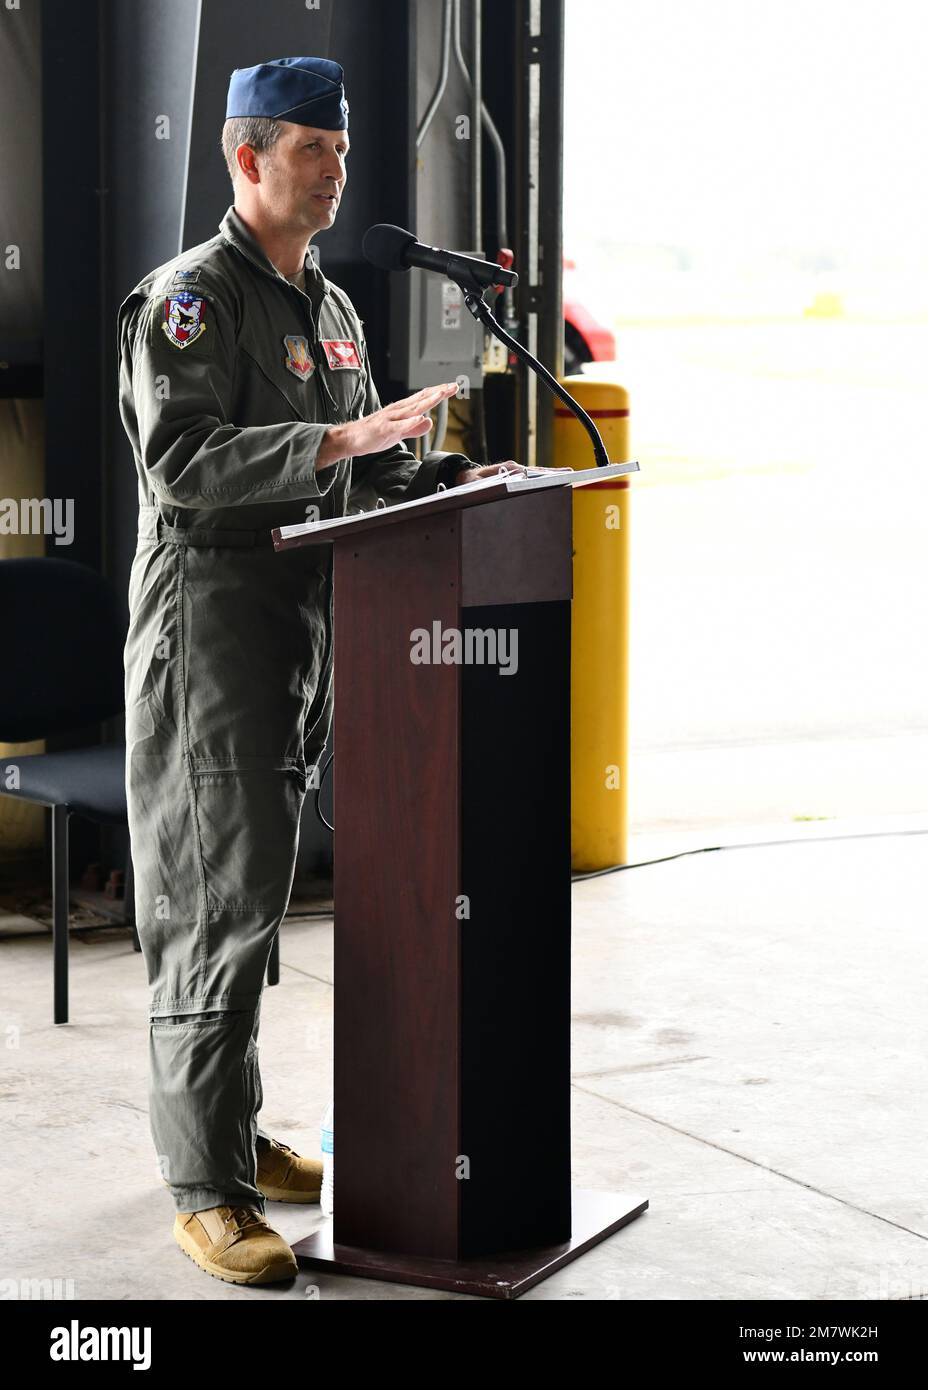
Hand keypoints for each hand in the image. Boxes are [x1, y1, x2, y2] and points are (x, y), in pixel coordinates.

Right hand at [316, 381, 459, 470]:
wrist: (350, 439)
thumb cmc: (373, 434)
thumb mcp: (398, 432)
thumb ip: (414, 428)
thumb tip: (428, 422)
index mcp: (401, 410)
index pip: (422, 398)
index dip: (438, 393)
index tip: (452, 387)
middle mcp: (397, 411)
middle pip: (420, 400)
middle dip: (437, 393)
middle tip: (452, 386)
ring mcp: (390, 419)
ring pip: (411, 409)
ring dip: (427, 402)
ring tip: (440, 395)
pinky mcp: (383, 430)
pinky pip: (399, 426)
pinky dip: (410, 422)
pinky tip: (420, 418)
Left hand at [452, 460, 572, 484]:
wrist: (464, 477)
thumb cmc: (469, 483)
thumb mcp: (476, 486)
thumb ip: (489, 486)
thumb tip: (504, 485)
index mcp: (508, 469)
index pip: (530, 472)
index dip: (545, 474)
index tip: (558, 475)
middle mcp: (514, 468)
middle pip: (537, 471)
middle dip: (554, 473)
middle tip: (570, 473)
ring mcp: (515, 471)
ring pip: (536, 473)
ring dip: (551, 475)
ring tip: (568, 476)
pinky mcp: (515, 475)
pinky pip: (531, 477)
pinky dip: (543, 478)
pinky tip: (554, 482)